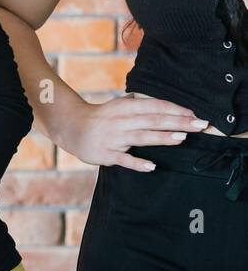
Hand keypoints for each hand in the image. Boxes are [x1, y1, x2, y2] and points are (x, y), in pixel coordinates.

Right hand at [58, 94, 206, 171]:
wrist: (71, 127)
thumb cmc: (100, 117)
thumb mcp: (117, 106)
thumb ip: (138, 104)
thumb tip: (164, 104)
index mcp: (124, 107)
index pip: (153, 106)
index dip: (174, 109)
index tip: (193, 114)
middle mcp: (120, 121)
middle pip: (152, 120)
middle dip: (177, 122)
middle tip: (200, 125)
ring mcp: (113, 138)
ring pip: (141, 137)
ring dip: (162, 137)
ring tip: (182, 138)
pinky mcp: (106, 154)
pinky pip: (123, 159)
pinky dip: (137, 163)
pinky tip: (151, 166)